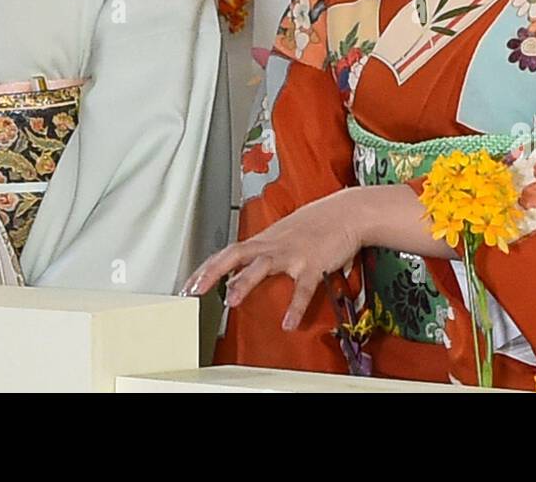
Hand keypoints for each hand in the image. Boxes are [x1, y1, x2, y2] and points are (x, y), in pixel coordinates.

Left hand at [180, 189, 362, 330]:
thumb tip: (242, 275)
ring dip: (245, 282)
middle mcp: (273, 244)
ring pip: (262, 266)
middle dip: (212, 271)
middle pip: (235, 254)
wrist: (347, 212)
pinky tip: (288, 323)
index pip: (228, 252)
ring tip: (231, 302)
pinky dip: (295, 306)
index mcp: (264, 240)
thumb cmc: (316, 224)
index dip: (207, 268)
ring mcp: (292, 253)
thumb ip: (263, 253)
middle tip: (193, 290)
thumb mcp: (284, 235)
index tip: (188, 284)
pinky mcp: (314, 263)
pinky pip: (302, 288)